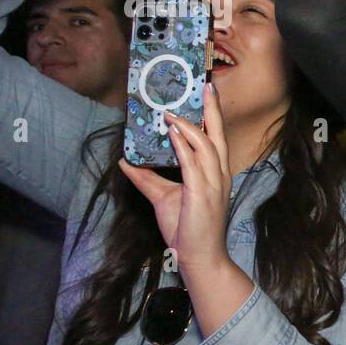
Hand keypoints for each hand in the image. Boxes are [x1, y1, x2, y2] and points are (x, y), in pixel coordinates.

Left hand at [118, 84, 231, 274]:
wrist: (200, 257)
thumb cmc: (187, 229)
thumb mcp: (162, 197)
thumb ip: (146, 178)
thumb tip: (126, 161)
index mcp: (215, 174)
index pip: (215, 139)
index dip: (212, 116)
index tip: (207, 95)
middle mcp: (219, 175)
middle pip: (218, 134)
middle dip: (212, 109)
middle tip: (206, 86)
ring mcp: (214, 184)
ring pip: (205, 145)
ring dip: (188, 125)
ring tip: (171, 110)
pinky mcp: (203, 194)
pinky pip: (193, 163)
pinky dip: (183, 145)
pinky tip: (172, 132)